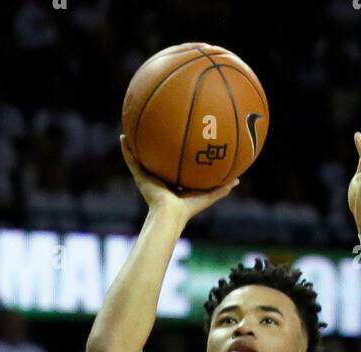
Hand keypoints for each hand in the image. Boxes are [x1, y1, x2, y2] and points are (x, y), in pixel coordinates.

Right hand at [119, 135, 239, 224]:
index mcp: (174, 184)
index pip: (175, 166)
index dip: (177, 156)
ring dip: (138, 145)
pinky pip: (132, 161)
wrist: (170, 215)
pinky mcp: (140, 178)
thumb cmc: (188, 209)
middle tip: (157, 129)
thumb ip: (222, 188)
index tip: (179, 142)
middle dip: (157, 147)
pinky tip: (122, 137)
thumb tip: (238, 180)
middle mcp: (160, 179)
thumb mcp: (208, 195)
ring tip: (134, 127)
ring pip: (142, 158)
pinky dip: (126, 150)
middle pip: (158, 159)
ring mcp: (149, 178)